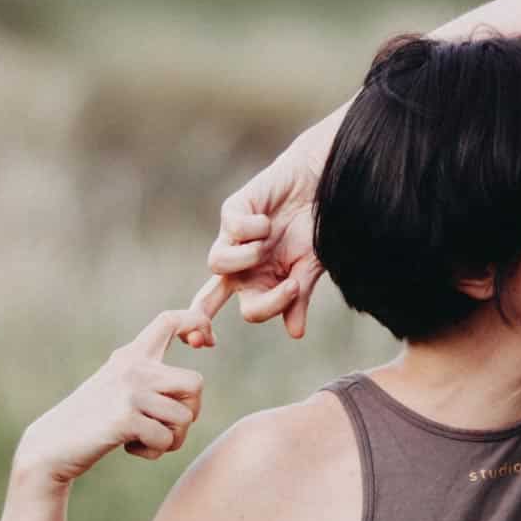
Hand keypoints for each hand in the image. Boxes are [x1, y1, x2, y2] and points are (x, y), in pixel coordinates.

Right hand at [20, 307, 212, 484]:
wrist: (51, 445)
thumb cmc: (91, 422)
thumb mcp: (118, 388)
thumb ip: (149, 380)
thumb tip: (195, 387)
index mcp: (130, 355)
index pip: (170, 320)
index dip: (197, 322)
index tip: (207, 341)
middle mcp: (133, 368)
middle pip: (196, 382)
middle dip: (191, 411)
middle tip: (167, 426)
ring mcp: (129, 392)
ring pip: (185, 417)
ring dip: (171, 439)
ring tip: (144, 440)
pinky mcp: (125, 418)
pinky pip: (165, 439)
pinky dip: (153, 452)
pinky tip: (129, 448)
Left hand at [180, 135, 327, 345]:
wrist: (320, 185)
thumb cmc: (316, 229)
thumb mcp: (310, 267)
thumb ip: (298, 297)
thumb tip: (296, 334)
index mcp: (260, 284)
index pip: (252, 311)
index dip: (265, 311)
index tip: (294, 289)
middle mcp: (241, 267)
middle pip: (208, 298)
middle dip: (199, 316)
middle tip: (200, 331)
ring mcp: (233, 239)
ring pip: (217, 264)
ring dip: (244, 259)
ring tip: (266, 247)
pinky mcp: (232, 210)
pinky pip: (232, 228)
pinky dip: (254, 228)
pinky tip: (269, 221)